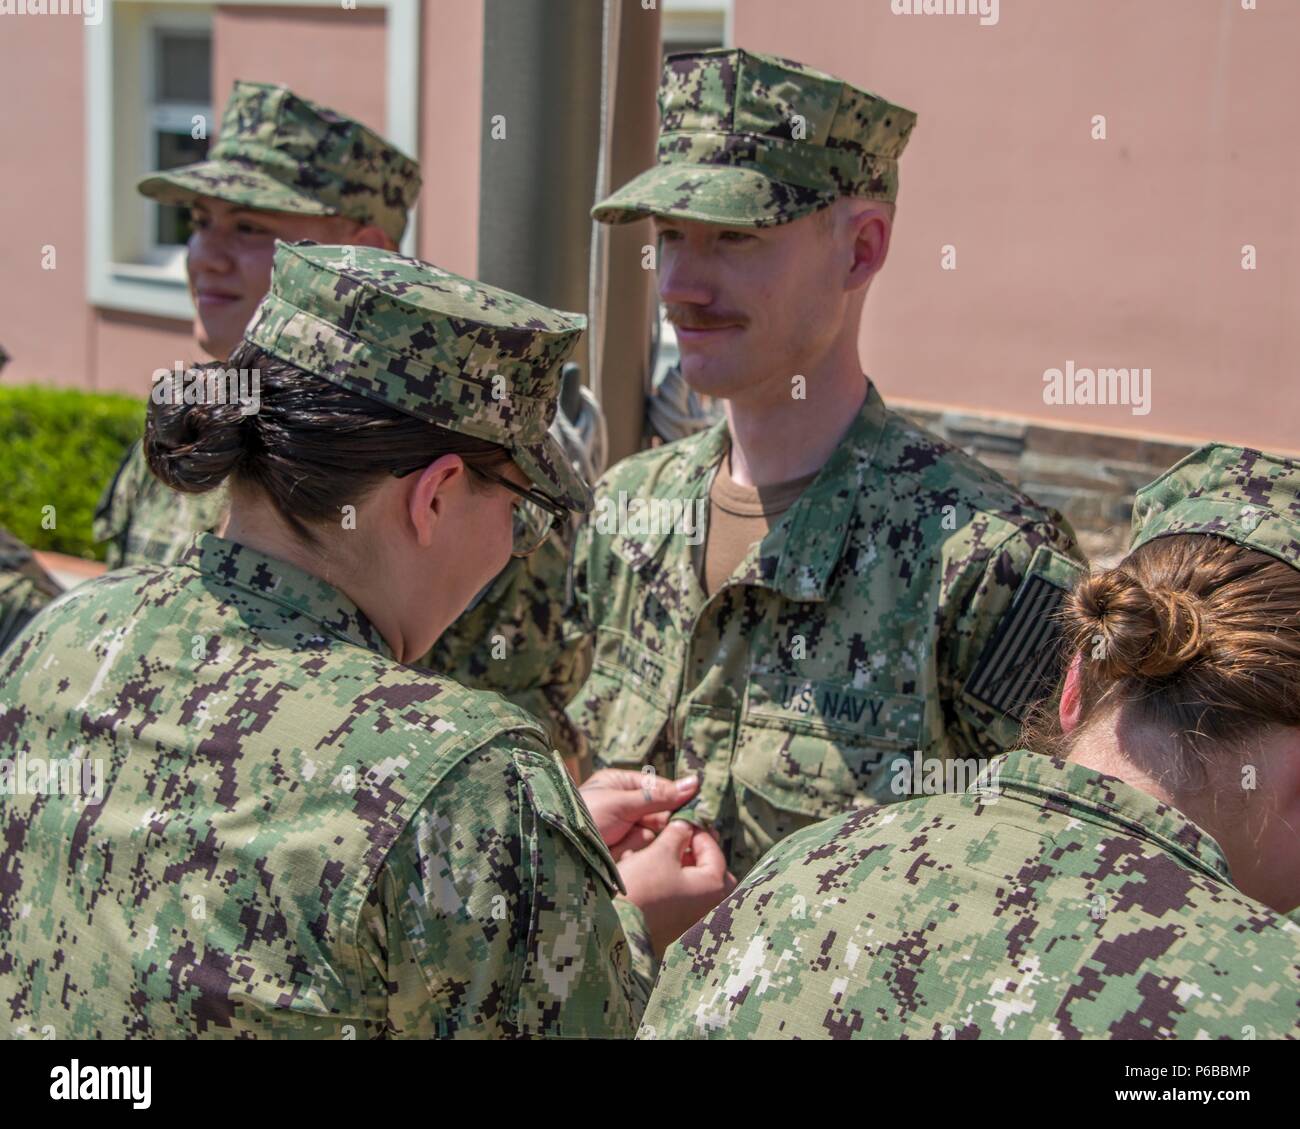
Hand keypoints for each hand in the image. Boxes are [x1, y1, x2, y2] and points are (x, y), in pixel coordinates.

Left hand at [579, 768, 699, 860]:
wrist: (556, 853)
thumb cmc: (583, 817)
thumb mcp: (621, 803)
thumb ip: (658, 796)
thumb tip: (695, 783)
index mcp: (620, 785)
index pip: (658, 789)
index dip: (673, 799)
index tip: (691, 811)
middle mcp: (623, 806)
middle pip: (658, 816)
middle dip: (650, 826)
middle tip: (638, 829)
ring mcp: (622, 831)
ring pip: (650, 837)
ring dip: (637, 842)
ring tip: (616, 843)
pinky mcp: (621, 854)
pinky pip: (640, 854)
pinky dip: (630, 855)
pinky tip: (618, 856)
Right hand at [618, 820, 736, 956]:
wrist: (616, 929)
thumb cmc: (642, 887)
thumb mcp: (660, 852)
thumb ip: (677, 834)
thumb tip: (685, 825)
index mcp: (712, 886)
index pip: (714, 851)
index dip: (698, 832)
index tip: (684, 822)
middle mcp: (710, 907)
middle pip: (713, 874)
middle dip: (699, 854)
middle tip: (683, 840)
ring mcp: (694, 922)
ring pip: (698, 888)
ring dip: (686, 870)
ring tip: (666, 855)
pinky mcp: (677, 931)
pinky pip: (685, 903)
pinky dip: (677, 887)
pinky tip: (657, 876)